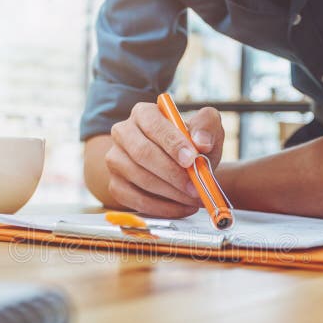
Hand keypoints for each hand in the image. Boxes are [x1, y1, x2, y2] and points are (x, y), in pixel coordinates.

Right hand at [105, 103, 224, 216]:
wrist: (177, 167)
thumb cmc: (190, 145)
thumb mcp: (205, 128)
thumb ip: (207, 126)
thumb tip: (202, 142)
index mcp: (143, 113)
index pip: (153, 125)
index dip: (172, 143)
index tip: (192, 159)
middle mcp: (123, 133)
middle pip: (142, 153)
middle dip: (172, 173)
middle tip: (195, 186)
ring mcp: (115, 160)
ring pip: (140, 178)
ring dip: (171, 193)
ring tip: (194, 198)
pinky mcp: (115, 185)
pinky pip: (136, 200)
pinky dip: (163, 208)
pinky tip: (182, 208)